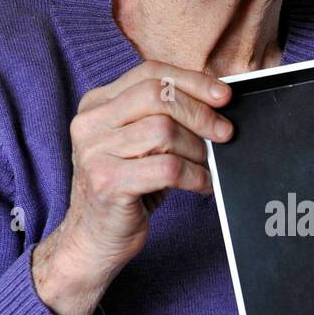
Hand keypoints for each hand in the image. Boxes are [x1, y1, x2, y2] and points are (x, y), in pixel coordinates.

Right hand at [59, 59, 233, 279]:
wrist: (92, 240)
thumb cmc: (126, 190)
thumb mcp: (140, 145)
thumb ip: (164, 118)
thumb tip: (216, 101)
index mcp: (96, 105)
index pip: (149, 74)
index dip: (192, 81)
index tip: (223, 96)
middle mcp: (89, 123)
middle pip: (158, 96)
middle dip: (200, 113)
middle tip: (224, 133)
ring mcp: (94, 152)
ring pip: (164, 131)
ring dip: (197, 149)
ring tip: (205, 166)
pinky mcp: (107, 182)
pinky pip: (168, 168)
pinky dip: (195, 175)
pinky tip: (202, 184)